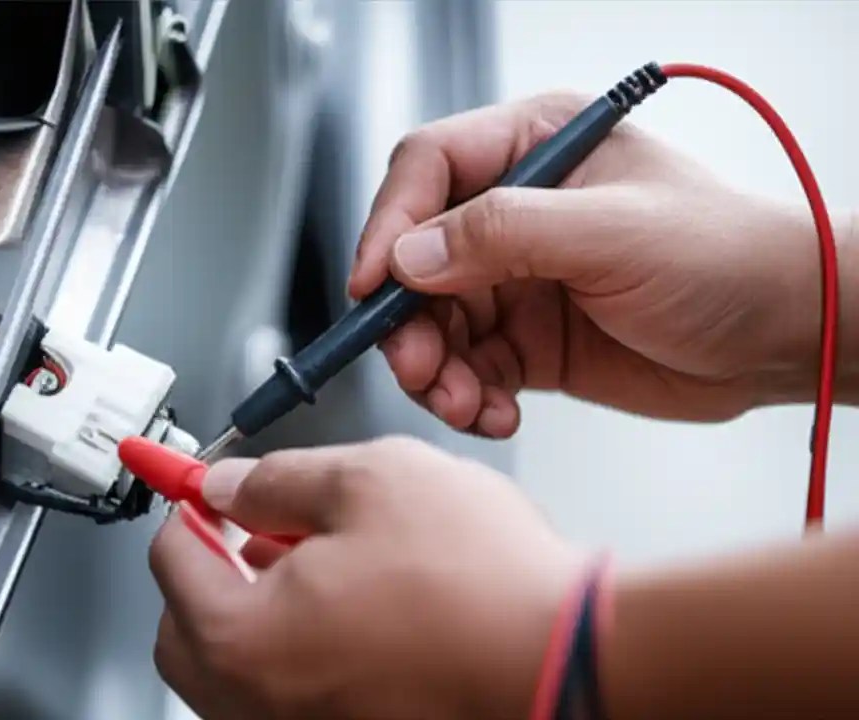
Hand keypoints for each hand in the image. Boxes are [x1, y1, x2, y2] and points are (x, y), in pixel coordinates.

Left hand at [149, 436, 585, 719]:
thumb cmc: (480, 584)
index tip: (202, 486)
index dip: (188, 505)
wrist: (570, 661)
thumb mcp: (367, 479)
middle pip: (190, 629)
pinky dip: (301, 652)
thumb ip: (276, 479)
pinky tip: (358, 613)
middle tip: (254, 527)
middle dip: (211, 568)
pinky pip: (292, 696)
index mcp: (241, 637)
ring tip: (324, 565)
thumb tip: (230, 485)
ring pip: (239, 670)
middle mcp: (257, 705)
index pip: (172, 559)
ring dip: (258, 611)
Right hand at [351, 92, 825, 436]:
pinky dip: (469, 398)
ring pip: (432, 324)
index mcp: (535, 148)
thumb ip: (504, 233)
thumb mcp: (613, 232)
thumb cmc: (724, 258)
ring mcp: (515, 279)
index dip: (390, 224)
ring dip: (435, 371)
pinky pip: (467, 371)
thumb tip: (409, 257)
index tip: (375, 286)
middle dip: (408, 320)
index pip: (429, 170)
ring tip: (465, 403)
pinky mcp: (525, 341)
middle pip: (416, 259)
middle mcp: (513, 212)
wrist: (783, 337)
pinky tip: (497, 414)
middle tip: (420, 368)